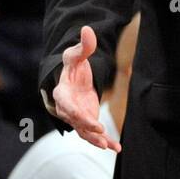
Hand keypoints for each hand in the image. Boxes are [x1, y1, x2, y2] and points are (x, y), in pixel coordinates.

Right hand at [53, 26, 120, 152]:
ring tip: (108, 146)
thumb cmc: (73, 66)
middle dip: (87, 130)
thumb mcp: (76, 55)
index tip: (92, 122)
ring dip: (95, 140)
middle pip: (75, 122)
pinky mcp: (86, 122)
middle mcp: (67, 108)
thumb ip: (83, 46)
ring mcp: (76, 117)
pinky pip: (94, 135)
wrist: (73, 79)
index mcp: (62, 93)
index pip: (67, 106)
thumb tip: (87, 30)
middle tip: (101, 135)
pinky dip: (105, 142)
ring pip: (84, 132)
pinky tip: (117, 148)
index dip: (78, 115)